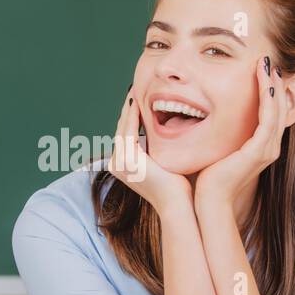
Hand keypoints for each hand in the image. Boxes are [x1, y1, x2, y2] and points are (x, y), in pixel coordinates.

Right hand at [107, 87, 193, 216]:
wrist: (178, 204)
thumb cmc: (178, 187)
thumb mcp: (164, 164)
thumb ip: (159, 150)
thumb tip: (170, 133)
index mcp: (122, 166)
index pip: (125, 135)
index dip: (131, 117)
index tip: (140, 101)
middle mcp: (116, 164)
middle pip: (121, 129)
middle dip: (128, 110)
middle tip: (135, 90)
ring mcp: (119, 161)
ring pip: (123, 127)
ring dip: (129, 108)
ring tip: (136, 92)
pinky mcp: (127, 157)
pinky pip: (129, 129)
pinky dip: (133, 114)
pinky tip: (138, 102)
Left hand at [195, 57, 289, 215]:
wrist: (207, 200)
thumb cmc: (207, 176)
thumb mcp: (218, 148)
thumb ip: (220, 133)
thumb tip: (207, 116)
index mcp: (260, 147)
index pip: (271, 112)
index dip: (268, 90)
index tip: (261, 69)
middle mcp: (269, 148)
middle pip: (279, 108)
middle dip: (274, 82)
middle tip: (268, 60)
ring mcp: (267, 149)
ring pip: (277, 109)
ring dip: (272, 84)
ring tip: (267, 64)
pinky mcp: (260, 150)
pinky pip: (269, 117)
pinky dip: (267, 97)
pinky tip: (264, 81)